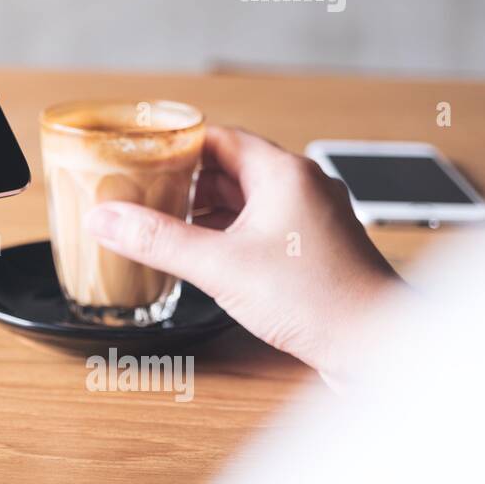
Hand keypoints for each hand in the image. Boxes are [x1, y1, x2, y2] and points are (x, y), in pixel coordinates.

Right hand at [83, 125, 401, 387]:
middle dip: (183, 180)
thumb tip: (106, 219)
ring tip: (163, 222)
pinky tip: (203, 253)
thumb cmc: (318, 300)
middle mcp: (301, 187)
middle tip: (142, 190)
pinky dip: (227, 232)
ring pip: (245, 199)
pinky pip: (260, 225)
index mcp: (283, 173)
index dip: (174, 143)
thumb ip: (157, 241)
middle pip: (229, 167)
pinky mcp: (312, 248)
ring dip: (204, 208)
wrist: (378, 346)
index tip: (139, 153)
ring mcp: (310, 218)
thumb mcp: (220, 267)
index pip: (218, 137)